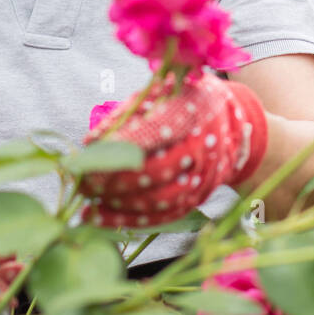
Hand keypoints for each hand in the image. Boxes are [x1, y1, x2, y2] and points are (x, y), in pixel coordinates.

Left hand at [79, 72, 268, 228]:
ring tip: (89, 203)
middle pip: (156, 170)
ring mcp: (204, 176)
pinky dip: (131, 221)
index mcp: (191, 111)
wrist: (229, 123)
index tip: (88, 154)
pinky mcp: (199, 197)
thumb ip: (124, 114)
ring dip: (121, 205)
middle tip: (84, 182)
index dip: (119, 146)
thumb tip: (90, 141)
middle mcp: (202, 146)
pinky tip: (103, 218)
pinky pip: (164, 216)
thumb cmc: (183, 101)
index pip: (154, 132)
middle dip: (115, 180)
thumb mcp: (158, 93)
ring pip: (160, 199)